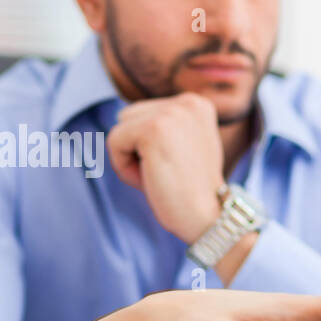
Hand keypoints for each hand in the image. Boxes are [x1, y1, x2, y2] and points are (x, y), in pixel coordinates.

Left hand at [106, 93, 225, 243]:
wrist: (207, 218)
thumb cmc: (190, 191)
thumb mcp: (183, 145)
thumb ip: (164, 127)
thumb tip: (123, 115)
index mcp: (195, 103)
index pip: (144, 114)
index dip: (149, 147)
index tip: (177, 165)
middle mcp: (186, 102)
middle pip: (128, 117)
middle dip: (137, 149)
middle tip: (167, 173)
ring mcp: (170, 113)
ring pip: (120, 129)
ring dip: (130, 158)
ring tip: (159, 174)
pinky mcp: (152, 129)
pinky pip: (113, 142)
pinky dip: (123, 168)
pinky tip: (150, 179)